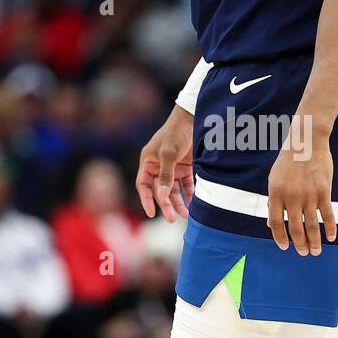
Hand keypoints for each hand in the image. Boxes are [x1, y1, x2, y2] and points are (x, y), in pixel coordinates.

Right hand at [136, 105, 193, 221]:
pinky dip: (190, 193)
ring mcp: (172, 167)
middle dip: (166, 205)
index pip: (143, 185)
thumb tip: (162, 196)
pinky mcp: (185, 167)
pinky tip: (194, 203)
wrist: (194, 118)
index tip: (152, 214)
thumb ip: (166, 175)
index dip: (146, 200)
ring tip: (185, 215)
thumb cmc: (176, 133)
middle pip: (160, 191)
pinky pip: (186, 184)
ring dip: (179, 202)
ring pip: (173, 190)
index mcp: (148, 162)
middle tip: (172, 219)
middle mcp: (158, 166)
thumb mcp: (169, 153)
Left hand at [267, 124, 335, 255]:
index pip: (275, 222)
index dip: (279, 237)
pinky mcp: (324, 191)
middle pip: (295, 227)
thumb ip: (273, 201)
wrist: (307, 141)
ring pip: (312, 225)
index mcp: (275, 193)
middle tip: (304, 253)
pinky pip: (328, 214)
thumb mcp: (274, 179)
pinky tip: (331, 237)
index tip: (284, 247)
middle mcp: (291, 196)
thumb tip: (271, 224)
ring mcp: (308, 194)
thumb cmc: (289, 161)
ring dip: (314, 241)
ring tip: (316, 251)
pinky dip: (330, 228)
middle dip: (300, 244)